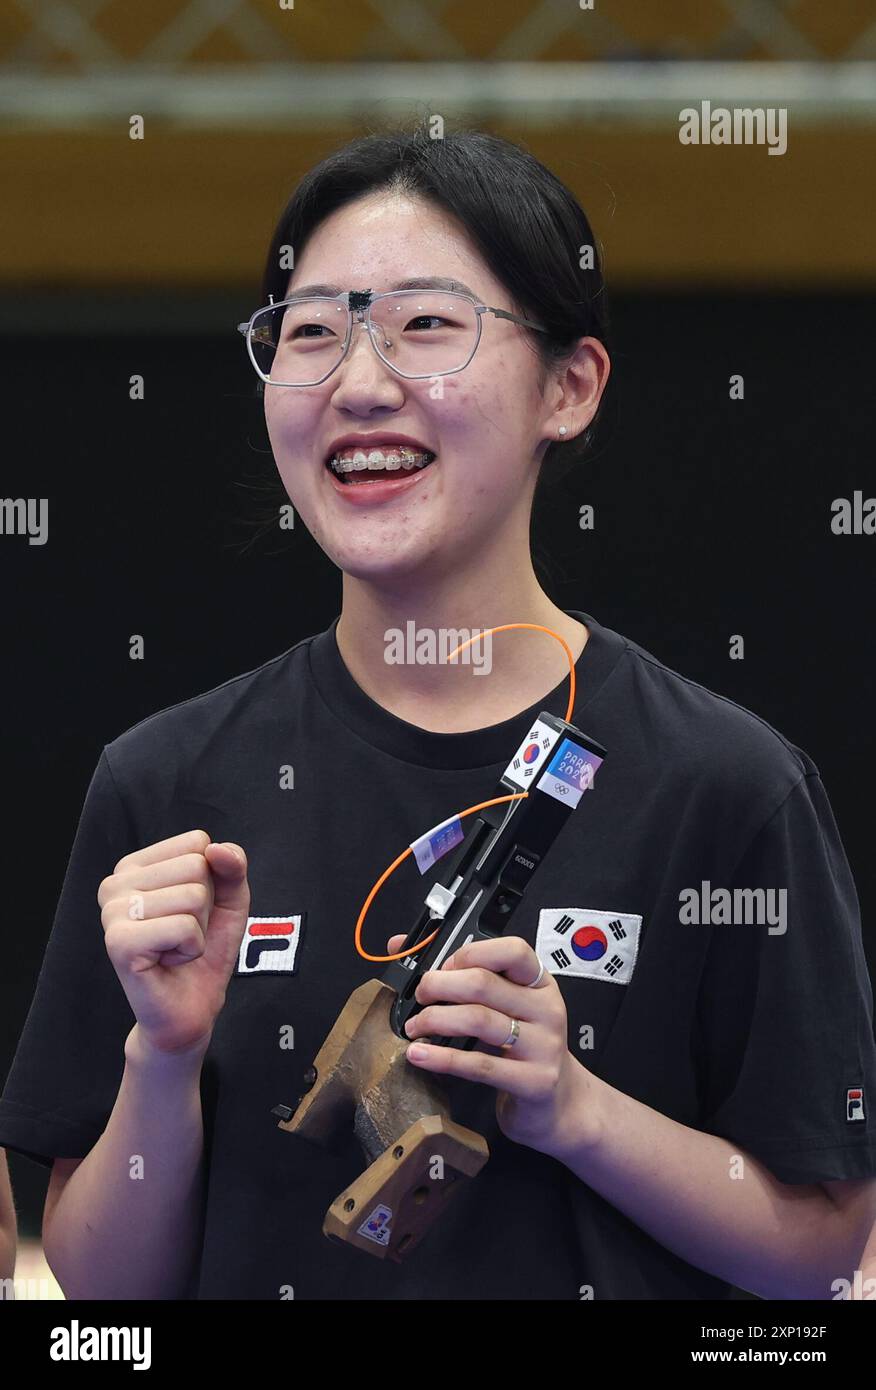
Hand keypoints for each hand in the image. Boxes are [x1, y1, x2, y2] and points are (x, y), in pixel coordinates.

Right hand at [99, 829, 249, 1054]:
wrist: (190, 1008)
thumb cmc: (204, 951)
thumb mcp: (230, 900)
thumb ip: (232, 866)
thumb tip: (217, 849)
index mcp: (134, 865)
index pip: (197, 842)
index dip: (210, 881)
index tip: (190, 911)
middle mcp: (115, 883)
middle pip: (196, 866)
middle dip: (205, 907)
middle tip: (183, 934)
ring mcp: (112, 912)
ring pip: (193, 896)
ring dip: (197, 930)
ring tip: (175, 948)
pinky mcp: (119, 942)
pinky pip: (183, 927)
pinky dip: (190, 948)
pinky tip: (169, 961)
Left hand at [386, 932, 592, 1157]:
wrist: (557, 1104)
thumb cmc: (521, 1048)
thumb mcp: (503, 1008)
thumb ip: (461, 976)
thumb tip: (399, 944)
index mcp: (539, 983)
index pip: (512, 951)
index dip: (470, 954)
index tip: (443, 966)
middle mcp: (546, 1009)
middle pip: (484, 983)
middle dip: (439, 985)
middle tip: (420, 996)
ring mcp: (544, 1046)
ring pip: (479, 1020)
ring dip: (436, 1020)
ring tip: (414, 1027)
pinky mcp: (533, 1081)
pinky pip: (479, 1065)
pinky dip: (442, 1058)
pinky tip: (420, 1055)